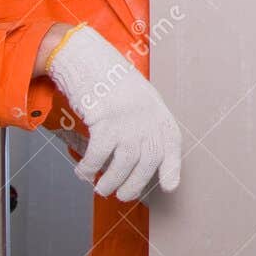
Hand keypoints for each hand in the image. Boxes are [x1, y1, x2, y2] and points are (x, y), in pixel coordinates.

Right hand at [44, 25, 181, 199]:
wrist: (91, 60)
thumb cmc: (114, 86)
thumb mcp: (140, 103)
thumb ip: (146, 128)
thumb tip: (141, 163)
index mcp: (159, 114)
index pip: (171, 145)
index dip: (172, 169)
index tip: (169, 187)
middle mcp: (148, 118)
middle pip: (146, 163)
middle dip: (132, 186)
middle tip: (118, 194)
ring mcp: (128, 120)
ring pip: (122, 165)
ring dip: (109, 182)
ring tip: (100, 188)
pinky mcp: (105, 121)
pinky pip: (98, 155)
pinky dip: (89, 168)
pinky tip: (83, 172)